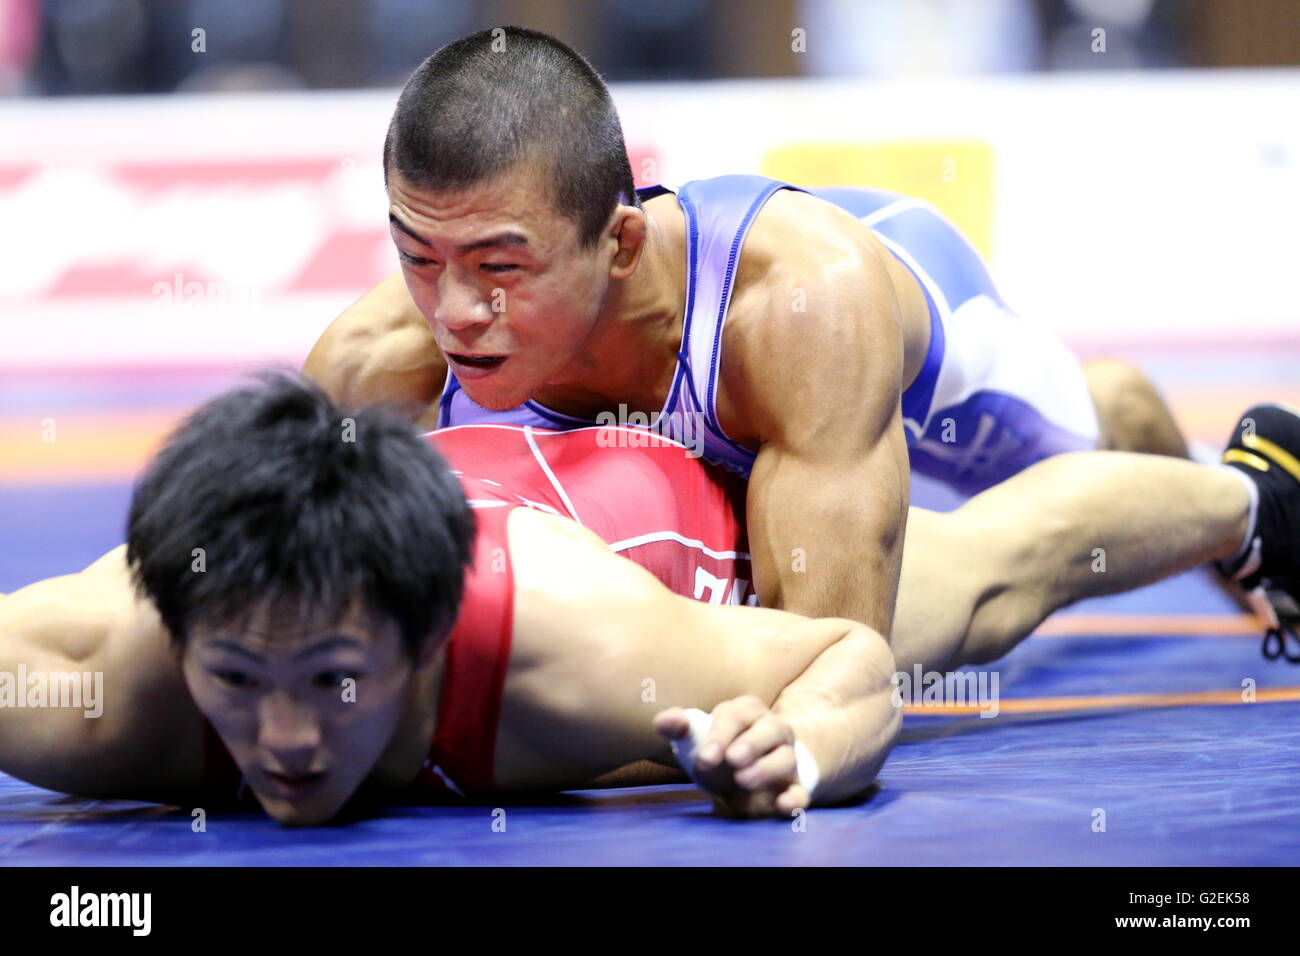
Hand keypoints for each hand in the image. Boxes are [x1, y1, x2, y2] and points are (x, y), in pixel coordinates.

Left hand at [653, 696, 811, 817]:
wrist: (739, 779)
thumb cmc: (716, 751)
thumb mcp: (695, 738)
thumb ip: (678, 727)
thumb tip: (662, 722)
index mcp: (747, 711)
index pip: (736, 715)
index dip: (721, 734)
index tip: (705, 757)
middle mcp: (772, 730)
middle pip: (771, 729)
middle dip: (751, 744)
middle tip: (732, 760)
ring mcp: (786, 757)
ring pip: (786, 758)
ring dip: (766, 769)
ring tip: (742, 780)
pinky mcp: (792, 787)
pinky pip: (800, 792)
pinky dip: (795, 798)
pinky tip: (783, 805)